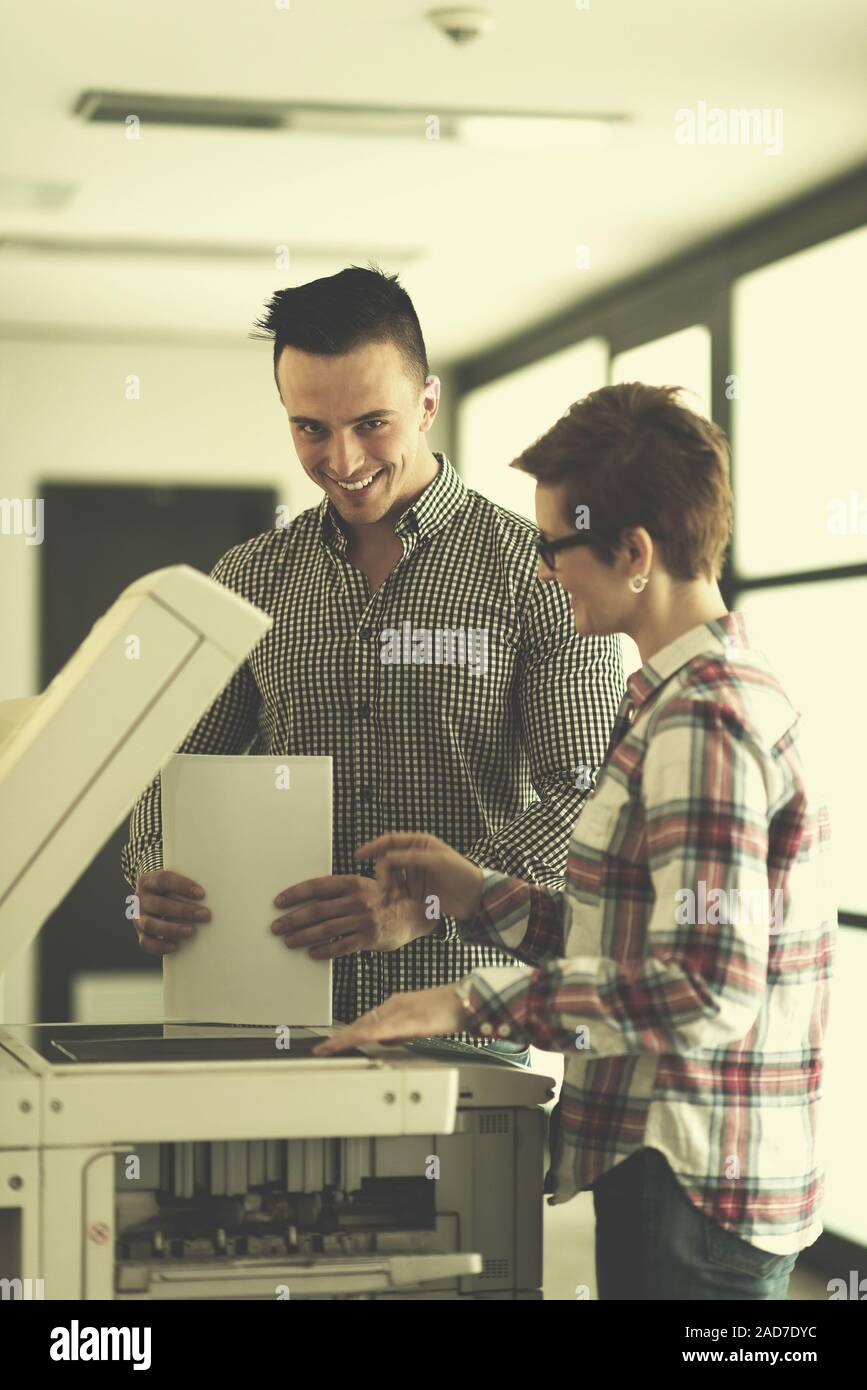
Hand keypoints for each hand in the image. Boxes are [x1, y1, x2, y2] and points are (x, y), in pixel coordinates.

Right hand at [133, 870, 210, 956]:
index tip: (201, 893)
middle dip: (183, 910)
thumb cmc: (173, 888)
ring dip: (172, 929)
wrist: (154, 896)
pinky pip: (146, 943)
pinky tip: (175, 947)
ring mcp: (138, 917)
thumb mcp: (176, 880)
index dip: (182, 886)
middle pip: (159, 904)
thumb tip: (219, 891)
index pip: (163, 880)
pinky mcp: (141, 934)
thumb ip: (189, 885)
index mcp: (149, 880)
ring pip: (151, 924)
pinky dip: (159, 946)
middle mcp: (140, 898)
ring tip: (191, 931)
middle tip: (205, 915)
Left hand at [271, 871, 436, 957]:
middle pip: (316, 910)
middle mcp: (357, 900)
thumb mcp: (366, 884)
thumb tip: (310, 897)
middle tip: (275, 927)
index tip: (278, 902)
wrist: (416, 912)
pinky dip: (323, 950)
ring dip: (302, 936)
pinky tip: (311, 953)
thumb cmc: (385, 897)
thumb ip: (342, 889)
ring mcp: (363, 920)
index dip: (295, 894)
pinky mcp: (369, 938)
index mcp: (353, 882)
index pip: (317, 887)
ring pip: (324, 929)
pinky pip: (340, 946)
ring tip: (288, 941)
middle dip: (292, 919)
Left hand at [313, 984, 465, 1054]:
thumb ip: (402, 1030)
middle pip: (361, 1024)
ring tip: (329, 1049)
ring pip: (367, 1026)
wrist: (469, 999)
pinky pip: (383, 1029)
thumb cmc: (450, 1010)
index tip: (330, 1043)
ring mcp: (401, 1011)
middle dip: (340, 1038)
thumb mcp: (421, 1022)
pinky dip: (365, 1035)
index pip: (365, 1022)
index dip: (346, 1033)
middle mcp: (394, 1006)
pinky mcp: (410, 1019)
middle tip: (321, 1049)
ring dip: (346, 1038)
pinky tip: (355, 1041)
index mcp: (396, 1007)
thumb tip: (385, 1041)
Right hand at [355, 832, 483, 922]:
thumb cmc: (461, 873)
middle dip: (382, 874)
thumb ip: (411, 858)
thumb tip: (387, 857)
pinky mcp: (415, 892)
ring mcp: (414, 875)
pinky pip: (397, 892)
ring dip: (386, 888)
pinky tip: (393, 905)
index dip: (373, 847)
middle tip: (383, 889)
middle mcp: (414, 857)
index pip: (390, 841)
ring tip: (389, 900)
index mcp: (419, 844)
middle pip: (387, 861)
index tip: (358, 856)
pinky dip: (392, 898)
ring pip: (390, 879)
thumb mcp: (438, 861)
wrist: (475, 898)